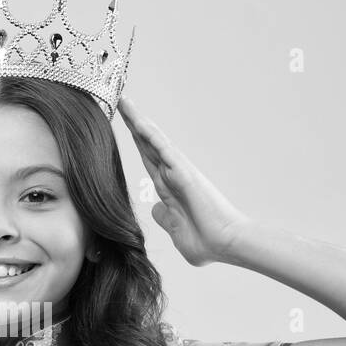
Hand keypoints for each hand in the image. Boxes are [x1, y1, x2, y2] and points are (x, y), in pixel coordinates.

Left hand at [117, 93, 251, 264]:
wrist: (226, 245)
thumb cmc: (207, 241)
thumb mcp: (176, 230)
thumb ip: (166, 218)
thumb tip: (157, 208)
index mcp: (168, 187)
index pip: (147, 157)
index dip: (135, 141)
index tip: (122, 125)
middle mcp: (172, 174)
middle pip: (147, 142)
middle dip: (133, 122)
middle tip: (119, 100)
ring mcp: (178, 171)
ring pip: (154, 140)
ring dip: (138, 120)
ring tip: (123, 100)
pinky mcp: (184, 173)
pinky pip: (163, 150)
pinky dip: (150, 136)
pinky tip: (137, 122)